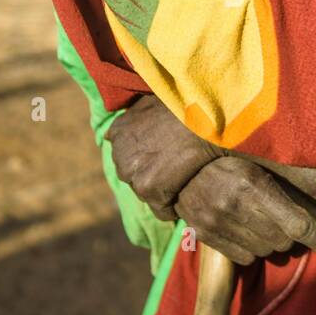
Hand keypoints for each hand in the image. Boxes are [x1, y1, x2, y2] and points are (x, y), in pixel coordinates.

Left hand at [105, 95, 222, 220]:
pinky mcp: (148, 187)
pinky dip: (176, 206)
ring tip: (186, 177)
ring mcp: (131, 171)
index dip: (151, 160)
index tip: (168, 158)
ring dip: (166, 191)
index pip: (128, 158)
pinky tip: (190, 189)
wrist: (207, 119)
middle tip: (180, 167)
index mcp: (119, 131)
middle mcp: (119, 152)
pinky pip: (162, 210)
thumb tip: (108, 136)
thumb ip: (132, 119)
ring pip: (148, 194)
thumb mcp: (153, 103)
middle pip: (136, 178)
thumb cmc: (188, 109)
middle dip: (155, 175)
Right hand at [174, 156, 315, 265]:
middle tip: (288, 218)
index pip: (298, 224)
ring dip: (273, 241)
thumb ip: (299, 192)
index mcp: (254, 185)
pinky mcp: (206, 236)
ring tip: (263, 220)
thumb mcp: (265, 168)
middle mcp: (235, 207)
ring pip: (267, 251)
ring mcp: (218, 224)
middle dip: (294, 234)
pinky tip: (246, 229)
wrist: (182, 168)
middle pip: (285, 240)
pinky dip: (253, 249)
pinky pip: (246, 259)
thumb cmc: (232, 162)